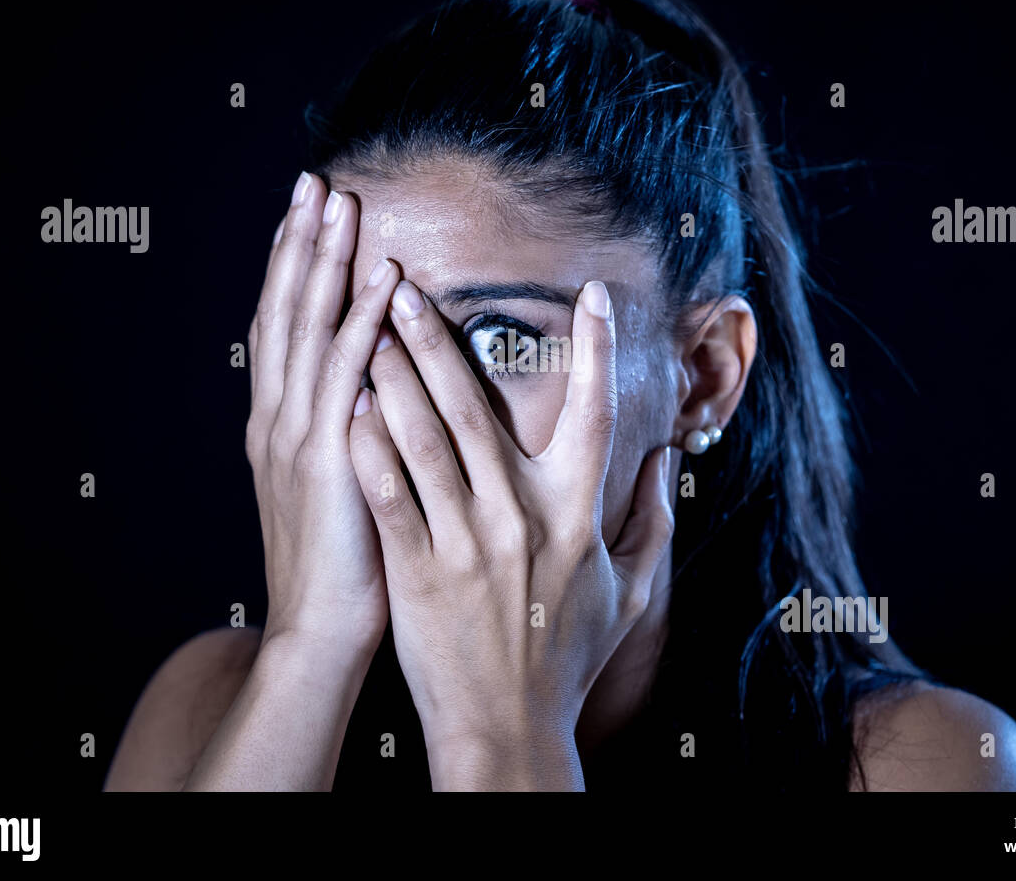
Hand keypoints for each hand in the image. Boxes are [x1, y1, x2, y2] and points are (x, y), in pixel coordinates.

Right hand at [246, 171, 401, 653]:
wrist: (319, 631)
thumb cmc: (343, 560)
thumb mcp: (334, 481)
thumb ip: (344, 426)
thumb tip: (372, 381)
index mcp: (279, 422)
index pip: (285, 326)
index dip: (293, 266)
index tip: (308, 213)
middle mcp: (278, 418)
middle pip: (285, 310)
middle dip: (299, 243)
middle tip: (314, 182)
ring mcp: (296, 435)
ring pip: (307, 329)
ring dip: (324, 262)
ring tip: (339, 204)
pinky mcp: (325, 459)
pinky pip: (347, 375)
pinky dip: (361, 322)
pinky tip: (381, 278)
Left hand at [348, 276, 673, 788]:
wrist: (509, 729)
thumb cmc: (569, 658)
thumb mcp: (630, 592)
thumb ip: (654, 519)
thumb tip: (668, 458)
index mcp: (579, 514)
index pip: (595, 413)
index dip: (598, 349)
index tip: (593, 293)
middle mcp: (523, 516)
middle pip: (476, 406)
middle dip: (437, 337)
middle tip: (404, 286)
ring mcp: (466, 541)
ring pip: (422, 437)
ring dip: (392, 373)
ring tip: (365, 325)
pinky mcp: (418, 567)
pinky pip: (388, 491)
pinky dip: (366, 441)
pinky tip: (346, 401)